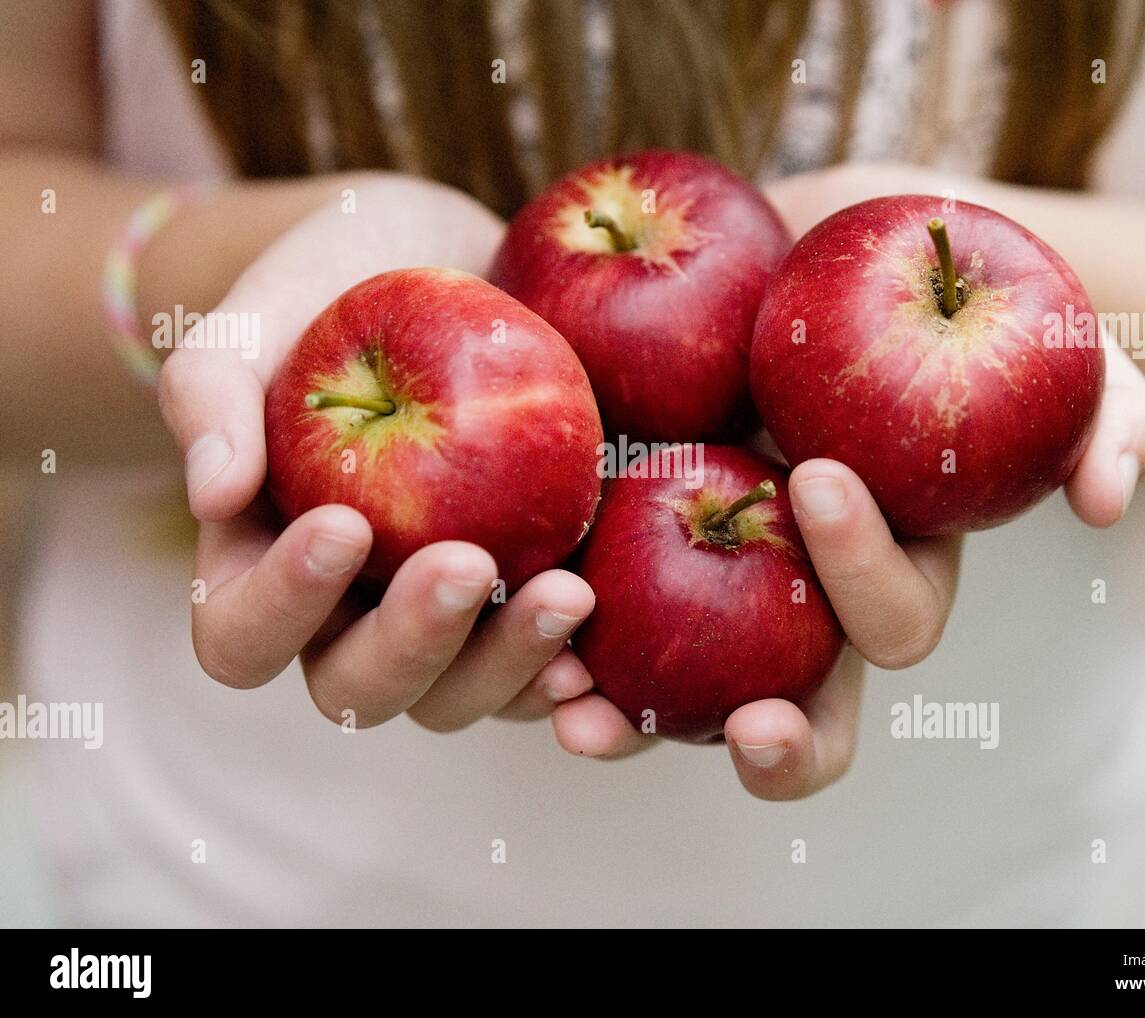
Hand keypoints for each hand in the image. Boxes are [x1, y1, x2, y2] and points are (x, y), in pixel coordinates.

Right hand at [160, 176, 595, 729]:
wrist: (446, 268)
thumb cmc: (333, 288)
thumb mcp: (260, 314)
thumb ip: (212, 393)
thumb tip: (212, 494)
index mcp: (265, 567)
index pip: (242, 633)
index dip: (283, 604)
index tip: (342, 523)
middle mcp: (350, 615)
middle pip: (359, 688)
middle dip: (413, 643)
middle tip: (468, 562)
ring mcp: (444, 621)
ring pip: (458, 697)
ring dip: (508, 666)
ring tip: (567, 596)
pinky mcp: (523, 602)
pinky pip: (541, 675)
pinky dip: (570, 679)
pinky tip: (603, 657)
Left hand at [552, 165, 1144, 800]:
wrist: (780, 247)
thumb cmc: (914, 281)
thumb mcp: (1021, 319)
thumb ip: (1096, 402)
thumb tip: (1107, 502)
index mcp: (884, 570)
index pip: (892, 624)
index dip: (868, 580)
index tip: (814, 479)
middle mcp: (793, 604)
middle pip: (798, 716)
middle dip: (776, 742)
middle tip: (744, 722)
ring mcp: (698, 587)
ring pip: (673, 699)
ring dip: (634, 721)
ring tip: (578, 708)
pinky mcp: (613, 545)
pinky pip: (578, 619)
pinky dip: (542, 636)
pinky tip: (510, 617)